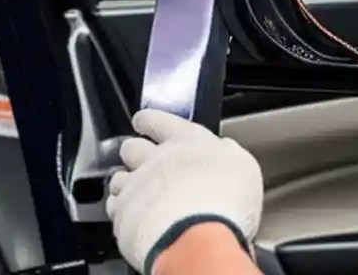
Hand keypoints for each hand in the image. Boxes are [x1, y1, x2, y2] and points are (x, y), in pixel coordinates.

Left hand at [106, 109, 262, 273]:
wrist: (197, 238)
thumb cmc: (225, 204)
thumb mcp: (244, 168)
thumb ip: (229, 152)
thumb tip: (225, 147)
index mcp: (187, 141)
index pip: (158, 119)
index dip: (149, 120)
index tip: (145, 122)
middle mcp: (156, 158)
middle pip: (132, 146)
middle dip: (135, 152)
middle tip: (145, 160)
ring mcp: (135, 185)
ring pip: (119, 177)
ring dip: (127, 182)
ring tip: (140, 194)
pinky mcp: (122, 213)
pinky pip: (113, 205)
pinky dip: (121, 208)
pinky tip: (134, 215)